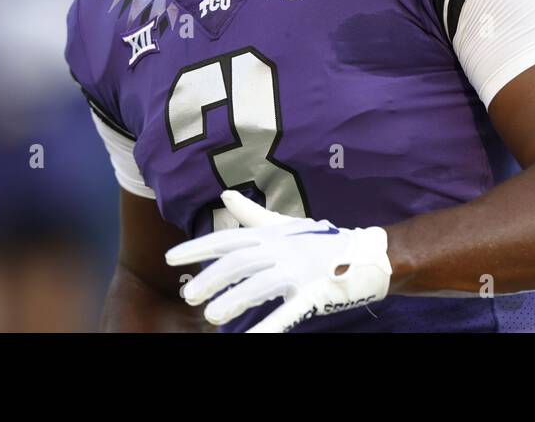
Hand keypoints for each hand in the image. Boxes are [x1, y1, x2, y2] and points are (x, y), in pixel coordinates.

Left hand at [165, 189, 391, 332]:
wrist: (364, 255)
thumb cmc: (320, 241)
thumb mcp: (283, 225)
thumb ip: (251, 215)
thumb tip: (224, 195)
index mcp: (271, 234)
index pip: (227, 238)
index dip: (197, 247)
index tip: (170, 258)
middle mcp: (281, 248)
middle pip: (239, 262)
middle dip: (211, 278)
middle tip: (188, 295)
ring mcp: (298, 269)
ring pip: (259, 283)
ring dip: (234, 299)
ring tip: (211, 316)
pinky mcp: (313, 291)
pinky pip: (287, 311)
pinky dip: (268, 326)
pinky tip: (250, 339)